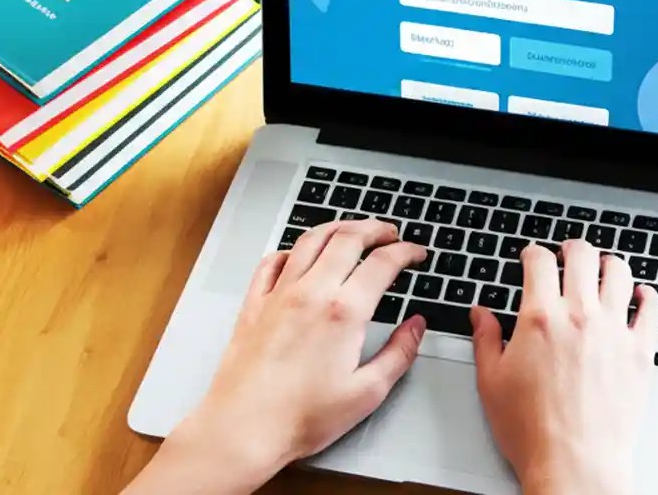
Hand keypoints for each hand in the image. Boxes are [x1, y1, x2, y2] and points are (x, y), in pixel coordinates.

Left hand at [123, 219, 427, 494]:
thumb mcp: (367, 392)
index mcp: (344, 312)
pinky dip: (291, 250)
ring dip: (337, 227)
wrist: (241, 430)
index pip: (383, 262)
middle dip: (375, 228)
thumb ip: (399, 353)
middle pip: (347, 238)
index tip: (416, 252)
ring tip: (352, 229)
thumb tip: (416, 327)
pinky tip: (298, 255)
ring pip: (310, 240)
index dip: (406, 251)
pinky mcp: (254, 305)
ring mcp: (278, 295)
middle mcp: (311, 293)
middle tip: (389, 232)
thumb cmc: (301, 418)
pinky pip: (272, 262)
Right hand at [471, 240, 657, 494]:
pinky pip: (652, 307)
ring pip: (619, 272)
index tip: (532, 257)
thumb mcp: (492, 382)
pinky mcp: (640, 350)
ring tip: (603, 269)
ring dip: (609, 264)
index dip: (532, 252)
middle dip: (572, 248)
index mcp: (540, 319)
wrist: (574, 463)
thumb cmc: (532, 430)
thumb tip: (481, 314)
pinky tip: (640, 295)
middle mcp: (579, 316)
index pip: (539, 261)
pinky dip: (647, 294)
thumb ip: (486, 339)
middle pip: (582, 255)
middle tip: (568, 254)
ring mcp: (614, 331)